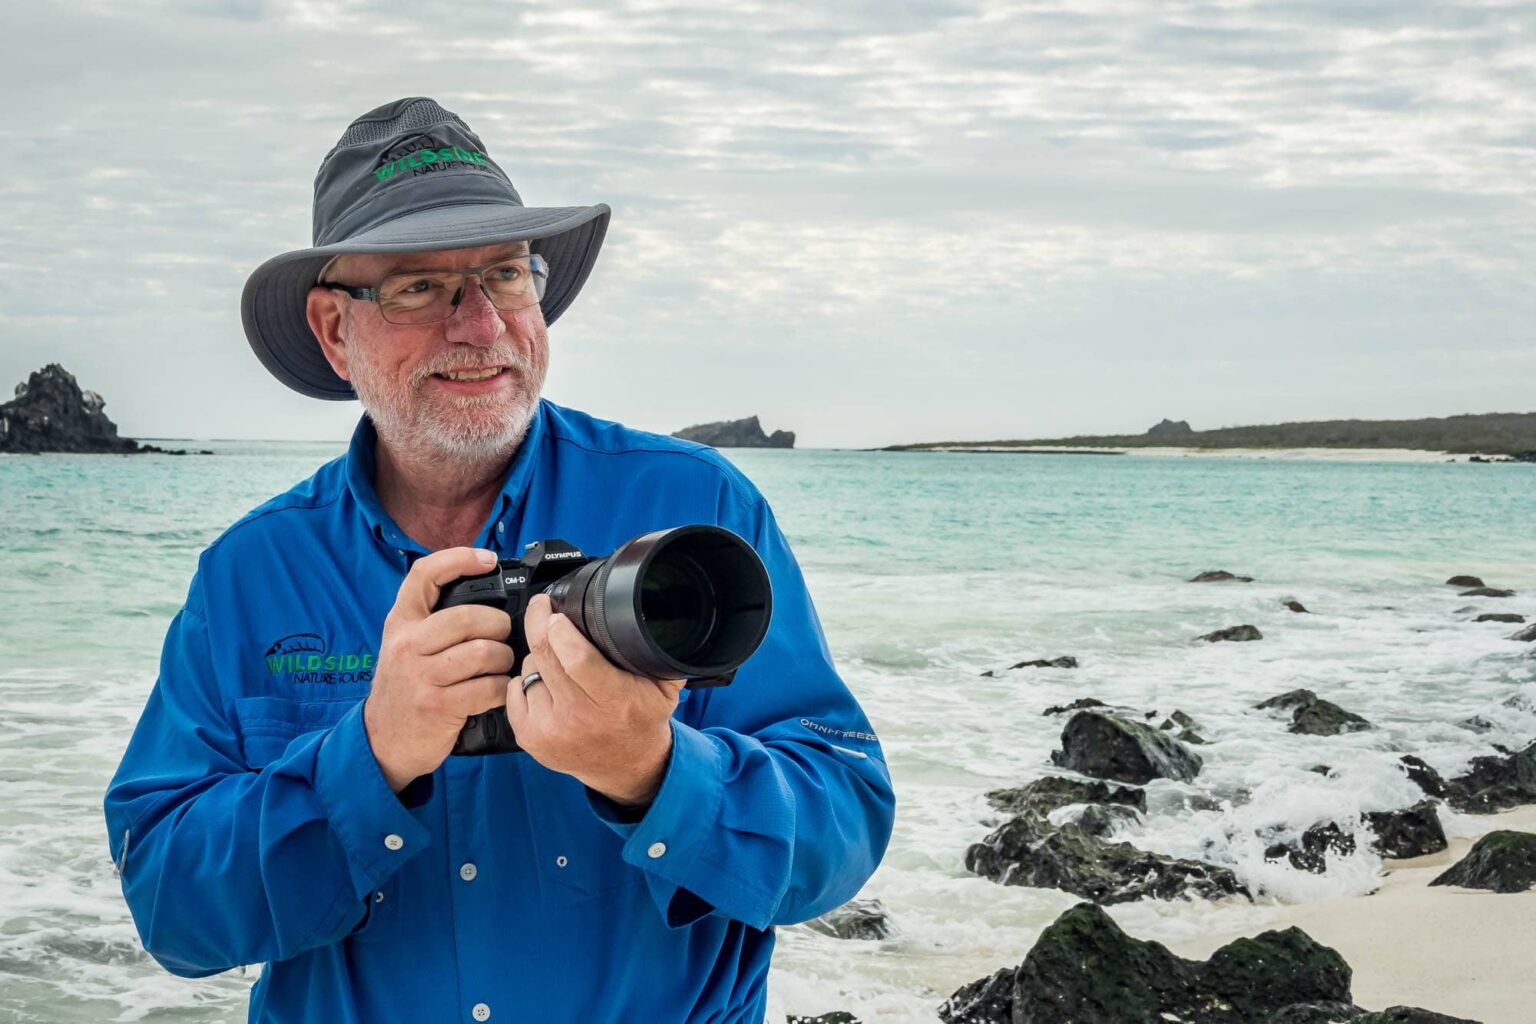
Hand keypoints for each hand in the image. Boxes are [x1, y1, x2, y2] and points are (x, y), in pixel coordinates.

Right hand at [364, 547, 514, 791]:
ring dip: (504, 659)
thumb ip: (434, 621)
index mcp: (401, 623)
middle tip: (502, 636)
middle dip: (499, 625)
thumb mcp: (406, 646)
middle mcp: (407, 645)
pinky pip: (488, 687)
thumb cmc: (406, 687)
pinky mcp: (438, 706)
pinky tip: (496, 690)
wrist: (384, 741)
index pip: (424, 575)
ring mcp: (421, 676)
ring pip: (484, 652)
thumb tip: (487, 595)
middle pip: (468, 616)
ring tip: (500, 666)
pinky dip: (503, 688)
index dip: (459, 559)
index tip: (489, 560)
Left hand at [507, 593, 684, 805]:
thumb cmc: (642, 720)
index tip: (556, 611)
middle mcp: (579, 718)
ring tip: (557, 660)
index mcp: (614, 701)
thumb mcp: (663, 688)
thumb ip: (658, 655)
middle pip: (545, 657)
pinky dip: (525, 677)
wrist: (626, 767)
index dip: (560, 629)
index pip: (577, 658)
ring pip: (528, 669)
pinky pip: (513, 689)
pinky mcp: (530, 737)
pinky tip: (544, 680)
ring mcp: (550, 730)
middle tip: (544, 609)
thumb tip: (652, 618)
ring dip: (538, 656)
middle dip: (539, 624)